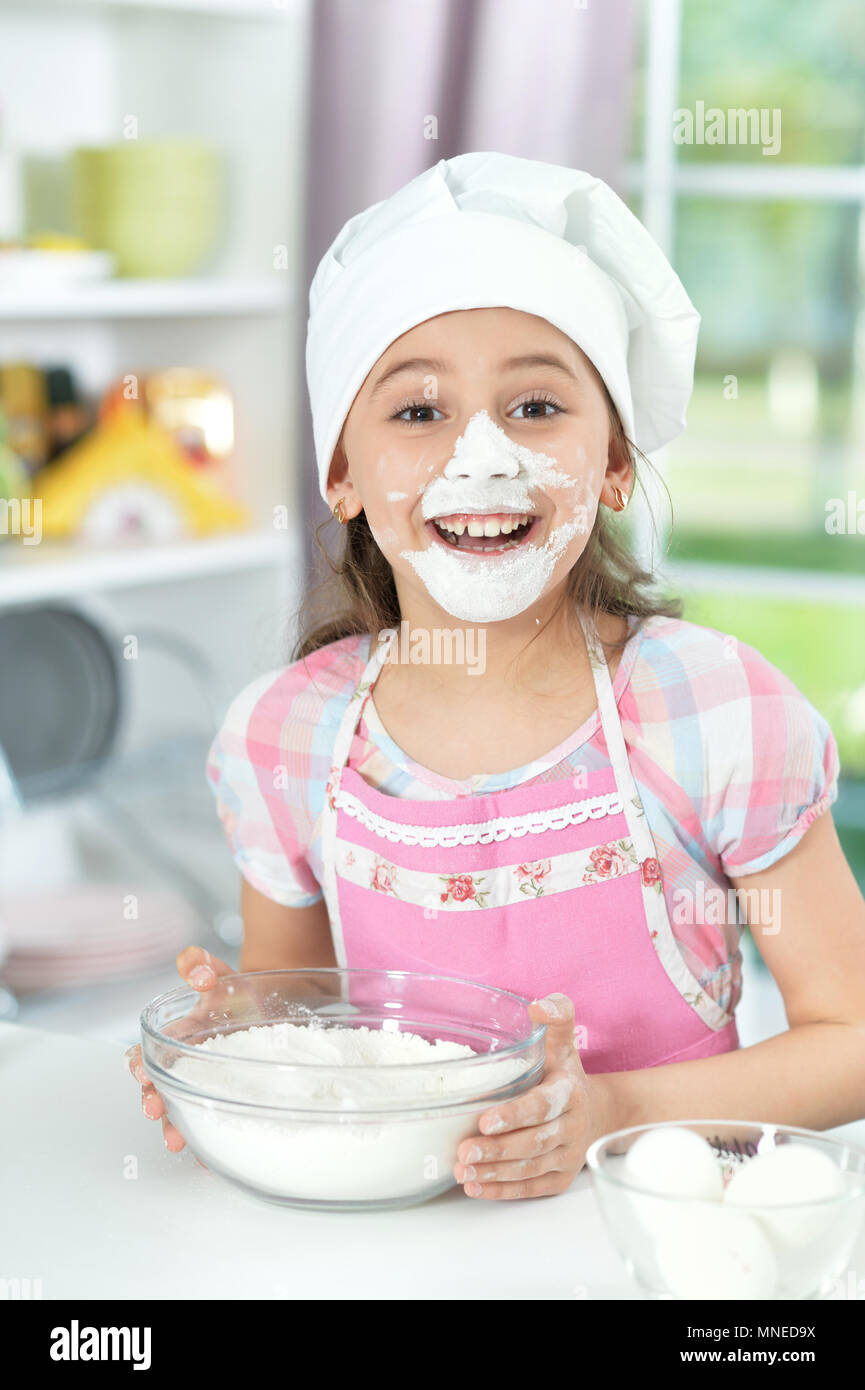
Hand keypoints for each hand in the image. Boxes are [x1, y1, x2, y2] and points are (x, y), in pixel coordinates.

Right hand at [125, 945, 236, 1156]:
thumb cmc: (240, 994)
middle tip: (155, 1109)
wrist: (276, 1008)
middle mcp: (189, 1067)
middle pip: (160, 1089)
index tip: (139, 1069)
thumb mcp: (221, 974)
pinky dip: (210, 1141)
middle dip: (153, 1101)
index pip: (148, 1055)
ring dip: (175, 1127)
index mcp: (178, 1040)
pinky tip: (210, 1155)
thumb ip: (201, 964)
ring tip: (177, 1140)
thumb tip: (194, 968)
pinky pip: (217, 1123)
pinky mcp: (233, 1100)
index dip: (139, 1063)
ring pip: (183, 1111)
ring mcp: (210, 1086)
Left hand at [453, 993, 615, 1198]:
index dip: (515, 1115)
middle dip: (498, 1149)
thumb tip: (539, 1005)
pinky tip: (476, 1188)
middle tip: (464, 1151)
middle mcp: (572, 1126)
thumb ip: (556, 1019)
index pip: (542, 1106)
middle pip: (533, 1143)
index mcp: (569, 1092)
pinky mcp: (561, 1178)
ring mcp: (568, 1155)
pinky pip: (532, 1188)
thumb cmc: (564, 1075)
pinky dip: (503, 1191)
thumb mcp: (563, 1044)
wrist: (597, 1113)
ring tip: (463, 1171)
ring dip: (495, 1173)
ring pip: (530, 1168)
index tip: (485, 1120)